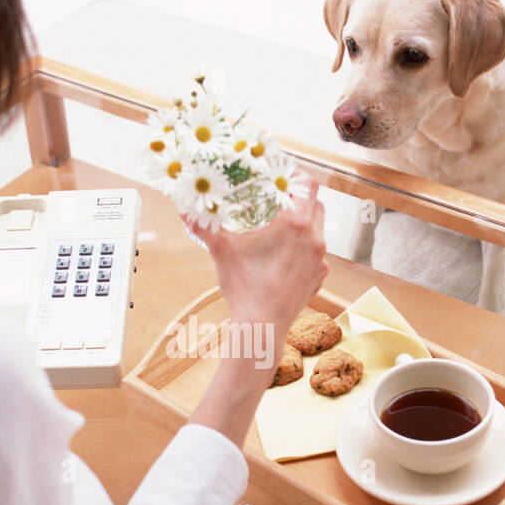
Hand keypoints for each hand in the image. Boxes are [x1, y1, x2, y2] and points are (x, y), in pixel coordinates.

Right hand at [182, 178, 328, 337]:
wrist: (261, 326)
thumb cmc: (244, 288)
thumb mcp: (222, 251)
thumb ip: (205, 227)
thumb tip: (184, 210)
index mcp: (296, 224)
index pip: (309, 186)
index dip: (298, 178)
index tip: (284, 179)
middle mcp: (315, 239)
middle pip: (317, 204)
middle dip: (301, 199)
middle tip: (280, 200)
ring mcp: (320, 260)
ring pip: (319, 229)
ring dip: (305, 224)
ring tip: (281, 227)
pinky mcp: (319, 277)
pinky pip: (317, 254)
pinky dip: (305, 248)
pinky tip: (285, 255)